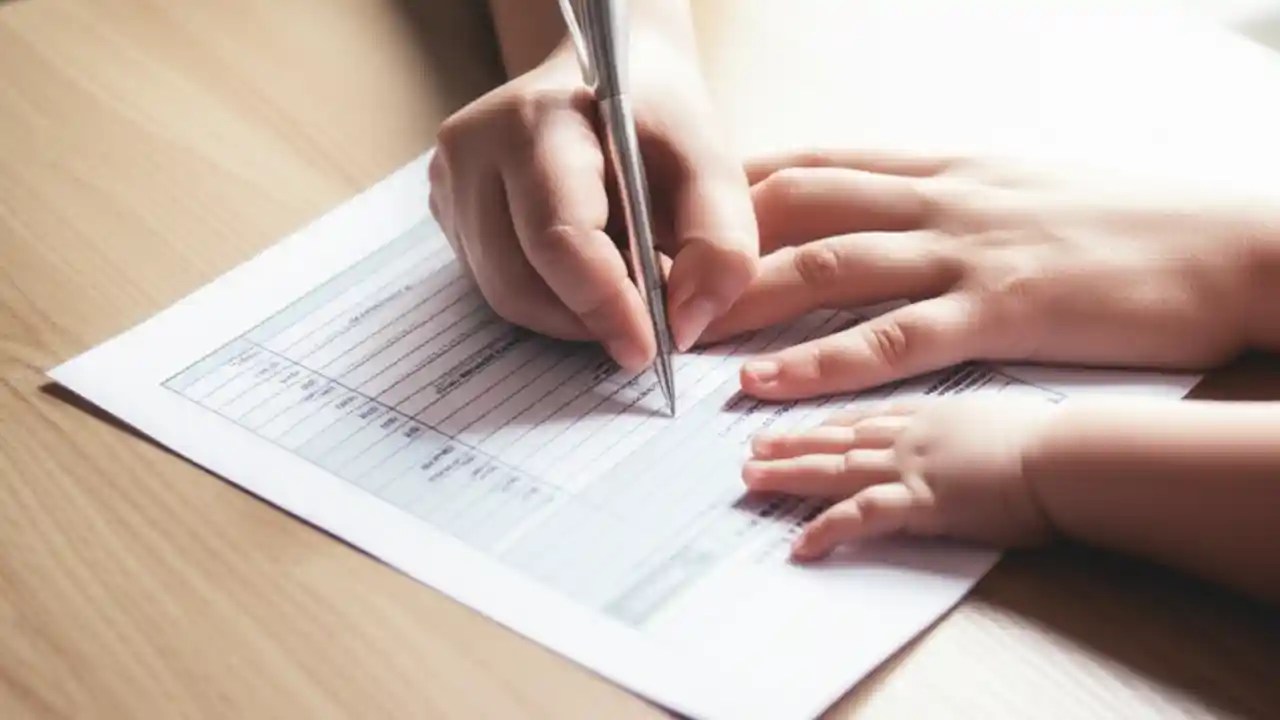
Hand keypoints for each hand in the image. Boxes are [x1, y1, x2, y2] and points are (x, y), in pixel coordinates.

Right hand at [429, 34, 757, 370]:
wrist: (608, 73)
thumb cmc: (659, 118)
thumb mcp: (711, 161)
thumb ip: (720, 240)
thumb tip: (686, 326)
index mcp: (537, 120)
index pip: (559, 237)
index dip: (605, 305)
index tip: (649, 348)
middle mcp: (474, 148)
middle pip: (520, 282)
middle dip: (588, 319)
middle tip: (644, 325)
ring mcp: (449, 181)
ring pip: (504, 294)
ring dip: (570, 314)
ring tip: (621, 289)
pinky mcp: (447, 210)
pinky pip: (495, 283)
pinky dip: (549, 297)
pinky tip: (586, 271)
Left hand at [704, 149, 1267, 399]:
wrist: (1230, 242)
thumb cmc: (1130, 222)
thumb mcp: (1023, 186)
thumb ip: (951, 195)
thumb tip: (896, 207)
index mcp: (946, 166)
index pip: (818, 163)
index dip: (738, 183)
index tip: (678, 207)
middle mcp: (942, 197)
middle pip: (801, 207)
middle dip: (717, 240)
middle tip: (650, 275)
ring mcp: (968, 251)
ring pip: (828, 265)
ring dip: (746, 297)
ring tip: (680, 330)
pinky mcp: (1001, 310)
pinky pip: (891, 338)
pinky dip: (821, 360)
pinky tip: (766, 381)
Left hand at [743, 397, 1058, 560]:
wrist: (1068, 456)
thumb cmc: (1055, 442)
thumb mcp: (1003, 420)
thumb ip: (975, 428)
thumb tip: (977, 439)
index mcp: (934, 413)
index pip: (868, 417)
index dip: (827, 422)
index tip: (799, 424)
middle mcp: (913, 434)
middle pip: (839, 438)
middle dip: (792, 443)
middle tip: (753, 446)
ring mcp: (912, 466)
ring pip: (835, 468)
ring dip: (789, 474)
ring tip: (751, 478)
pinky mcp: (920, 502)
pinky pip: (861, 516)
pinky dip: (827, 530)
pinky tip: (801, 544)